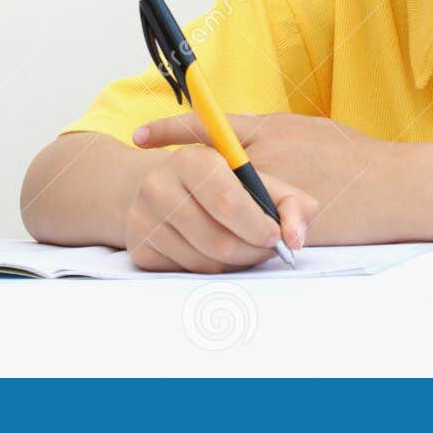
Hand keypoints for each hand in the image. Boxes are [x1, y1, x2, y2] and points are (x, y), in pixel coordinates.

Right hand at [121, 143, 314, 272]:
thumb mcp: (259, 181)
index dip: (258, 226)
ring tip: (242, 246)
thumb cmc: (224, 184)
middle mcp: (158, 185)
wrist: (166, 188)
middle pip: (219, 241)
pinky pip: (186, 274)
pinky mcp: (138, 248)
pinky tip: (214, 252)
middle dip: (252, 251)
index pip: (228, 201)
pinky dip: (209, 270)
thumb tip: (294, 238)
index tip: (275, 235)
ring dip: (234, 263)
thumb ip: (291, 202)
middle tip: (265, 248)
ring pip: (205, 263)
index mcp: (191, 158)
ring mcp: (143, 218)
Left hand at [134, 112, 394, 244]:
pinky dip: (234, 235)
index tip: (139, 135)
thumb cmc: (357, 157)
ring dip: (205, 211)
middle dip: (177, 175)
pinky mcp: (286, 225)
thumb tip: (243, 138)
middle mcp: (266, 158)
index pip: (209, 126)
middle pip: (206, 166)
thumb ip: (273, 136)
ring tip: (176, 214)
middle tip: (144, 178)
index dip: (171, 129)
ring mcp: (274, 192)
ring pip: (223, 201)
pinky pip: (247, 232)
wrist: (397, 186)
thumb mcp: (310, 132)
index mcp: (271, 130)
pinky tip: (219, 241)